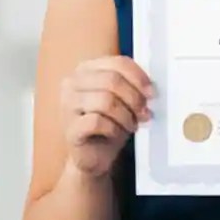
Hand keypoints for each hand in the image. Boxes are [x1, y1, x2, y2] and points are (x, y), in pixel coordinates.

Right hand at [59, 56, 153, 177]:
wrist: (94, 156)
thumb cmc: (108, 125)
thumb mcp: (122, 99)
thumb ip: (132, 86)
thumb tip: (149, 87)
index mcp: (86, 69)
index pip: (117, 63)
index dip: (139, 77)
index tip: (151, 92)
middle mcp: (72, 83)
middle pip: (112, 80)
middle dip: (134, 98)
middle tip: (144, 112)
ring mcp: (67, 105)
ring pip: (105, 101)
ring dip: (126, 115)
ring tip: (131, 125)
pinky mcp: (70, 128)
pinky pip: (97, 122)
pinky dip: (114, 129)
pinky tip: (116, 133)